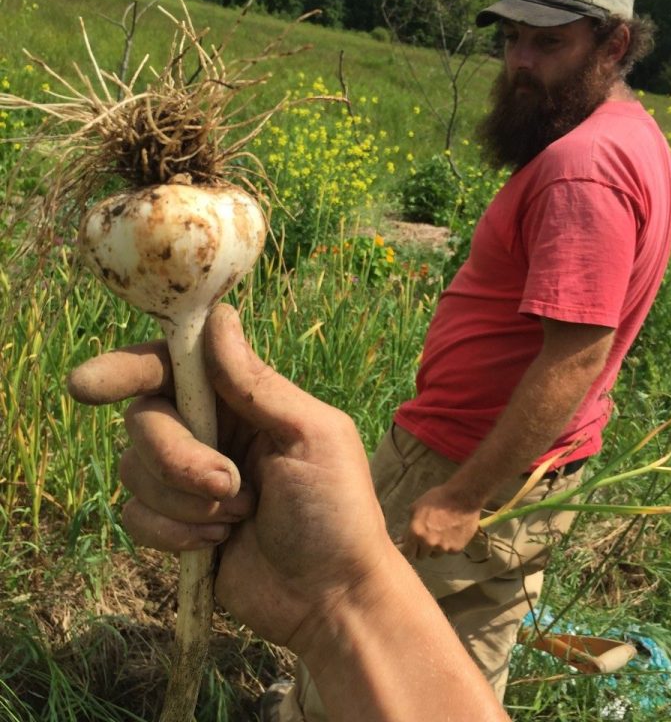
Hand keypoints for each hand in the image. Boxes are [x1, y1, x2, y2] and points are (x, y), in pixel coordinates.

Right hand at [68, 304, 390, 650]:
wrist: (330, 595)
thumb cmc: (336, 509)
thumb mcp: (312, 436)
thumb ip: (259, 384)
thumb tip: (218, 319)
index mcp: (244, 400)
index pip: (174, 365)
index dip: (128, 368)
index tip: (89, 385)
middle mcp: (210, 430)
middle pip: (145, 418)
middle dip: (176, 456)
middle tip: (228, 484)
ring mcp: (188, 479)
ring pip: (134, 468)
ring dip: (185, 501)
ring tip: (240, 517)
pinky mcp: (173, 524)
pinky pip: (135, 516)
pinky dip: (174, 534)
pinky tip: (219, 545)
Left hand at [401, 484, 481, 558]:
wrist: (463, 497)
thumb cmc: (437, 498)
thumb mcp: (416, 507)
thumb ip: (409, 525)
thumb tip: (402, 540)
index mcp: (416, 533)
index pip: (407, 553)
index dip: (407, 550)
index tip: (410, 546)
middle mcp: (429, 543)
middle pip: (421, 556)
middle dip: (421, 548)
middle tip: (427, 536)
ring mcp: (444, 547)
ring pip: (435, 554)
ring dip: (435, 547)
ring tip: (441, 532)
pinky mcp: (456, 549)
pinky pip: (449, 551)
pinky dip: (449, 545)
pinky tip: (452, 533)